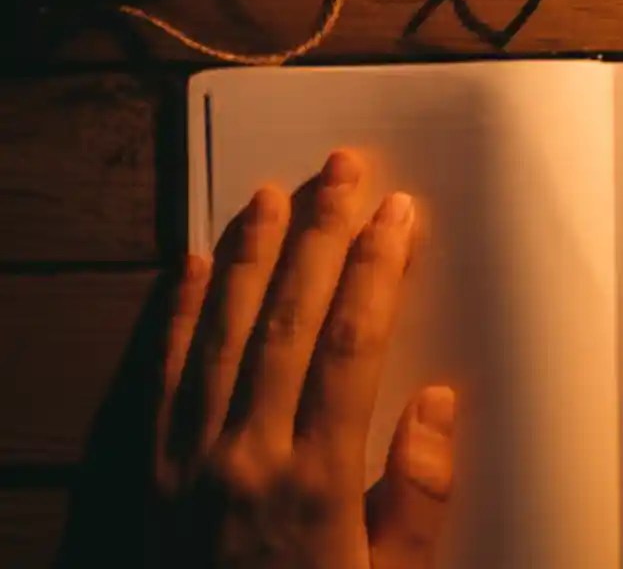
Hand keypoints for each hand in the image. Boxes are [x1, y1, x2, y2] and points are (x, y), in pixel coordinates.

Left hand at [149, 150, 453, 568]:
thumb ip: (415, 500)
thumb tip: (432, 404)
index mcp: (315, 481)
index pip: (350, 345)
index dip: (378, 269)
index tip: (399, 214)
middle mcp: (243, 454)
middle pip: (286, 317)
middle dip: (322, 234)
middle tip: (344, 169)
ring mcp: (183, 458)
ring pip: (217, 328)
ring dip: (248, 253)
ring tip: (274, 193)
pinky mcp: (142, 470)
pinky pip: (155, 372)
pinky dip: (172, 311)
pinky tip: (189, 265)